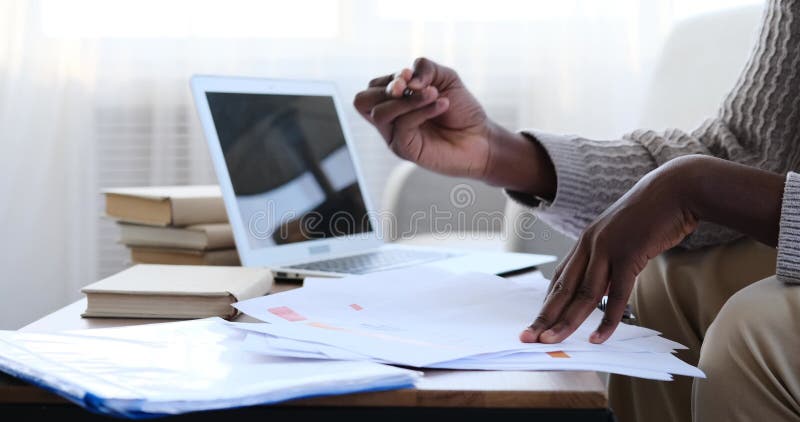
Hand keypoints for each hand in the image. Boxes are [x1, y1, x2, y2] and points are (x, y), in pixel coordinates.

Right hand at [354, 58, 555, 195]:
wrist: (481, 138)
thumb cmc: (462, 110)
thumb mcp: (445, 77)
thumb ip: (425, 68)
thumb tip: (406, 81)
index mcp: (394, 102)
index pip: (372, 86)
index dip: (389, 78)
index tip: (411, 74)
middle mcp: (391, 120)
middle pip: (362, 101)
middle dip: (387, 88)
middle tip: (415, 87)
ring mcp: (395, 136)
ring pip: (379, 113)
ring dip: (407, 99)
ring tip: (434, 94)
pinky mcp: (405, 150)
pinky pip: (402, 125)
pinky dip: (421, 110)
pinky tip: (442, 105)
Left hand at [520, 157, 701, 343]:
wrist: (675, 189)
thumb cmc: (652, 215)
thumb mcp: (623, 238)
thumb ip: (610, 261)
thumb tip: (605, 288)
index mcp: (586, 242)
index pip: (560, 279)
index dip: (547, 304)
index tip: (536, 324)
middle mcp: (590, 245)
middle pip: (562, 289)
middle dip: (544, 317)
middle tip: (528, 338)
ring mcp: (608, 249)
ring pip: (582, 294)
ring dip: (566, 322)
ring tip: (552, 342)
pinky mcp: (629, 254)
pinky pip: (616, 294)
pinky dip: (606, 319)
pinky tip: (597, 337)